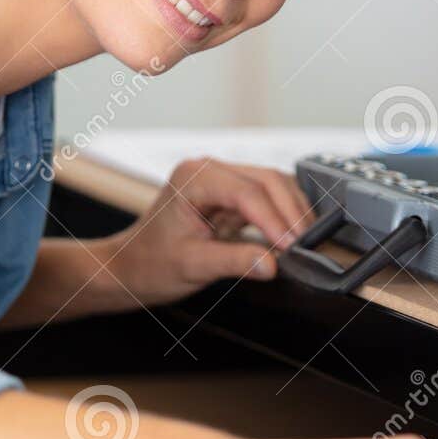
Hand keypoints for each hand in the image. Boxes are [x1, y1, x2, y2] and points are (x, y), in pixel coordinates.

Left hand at [97, 157, 314, 305]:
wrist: (130, 267)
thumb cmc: (149, 264)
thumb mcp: (193, 266)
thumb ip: (234, 262)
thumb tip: (273, 264)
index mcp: (194, 178)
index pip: (248, 192)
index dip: (276, 220)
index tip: (293, 247)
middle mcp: (208, 170)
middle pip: (267, 181)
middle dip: (291, 213)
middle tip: (307, 247)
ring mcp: (220, 179)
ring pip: (272, 185)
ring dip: (292, 211)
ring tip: (304, 243)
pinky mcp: (229, 195)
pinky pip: (266, 197)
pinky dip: (284, 214)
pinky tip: (292, 235)